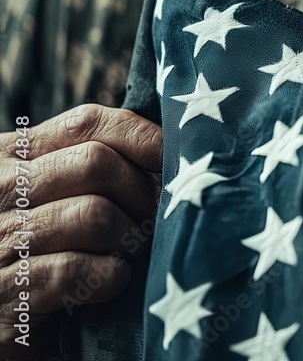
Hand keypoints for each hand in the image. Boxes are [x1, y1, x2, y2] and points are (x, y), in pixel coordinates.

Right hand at [0, 105, 160, 358]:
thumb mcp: (52, 194)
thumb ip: (91, 164)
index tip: (174, 162)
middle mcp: (0, 190)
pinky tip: (109, 281)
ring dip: (128, 239)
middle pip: (97, 164)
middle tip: (150, 223)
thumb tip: (169, 151)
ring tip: (126, 254)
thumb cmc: (38, 250)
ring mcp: (0, 239)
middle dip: (141, 195)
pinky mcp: (9, 291)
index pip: (88, 123)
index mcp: (11, 156)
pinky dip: (110, 276)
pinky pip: (77, 270)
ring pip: (95, 216)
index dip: (143, 138)